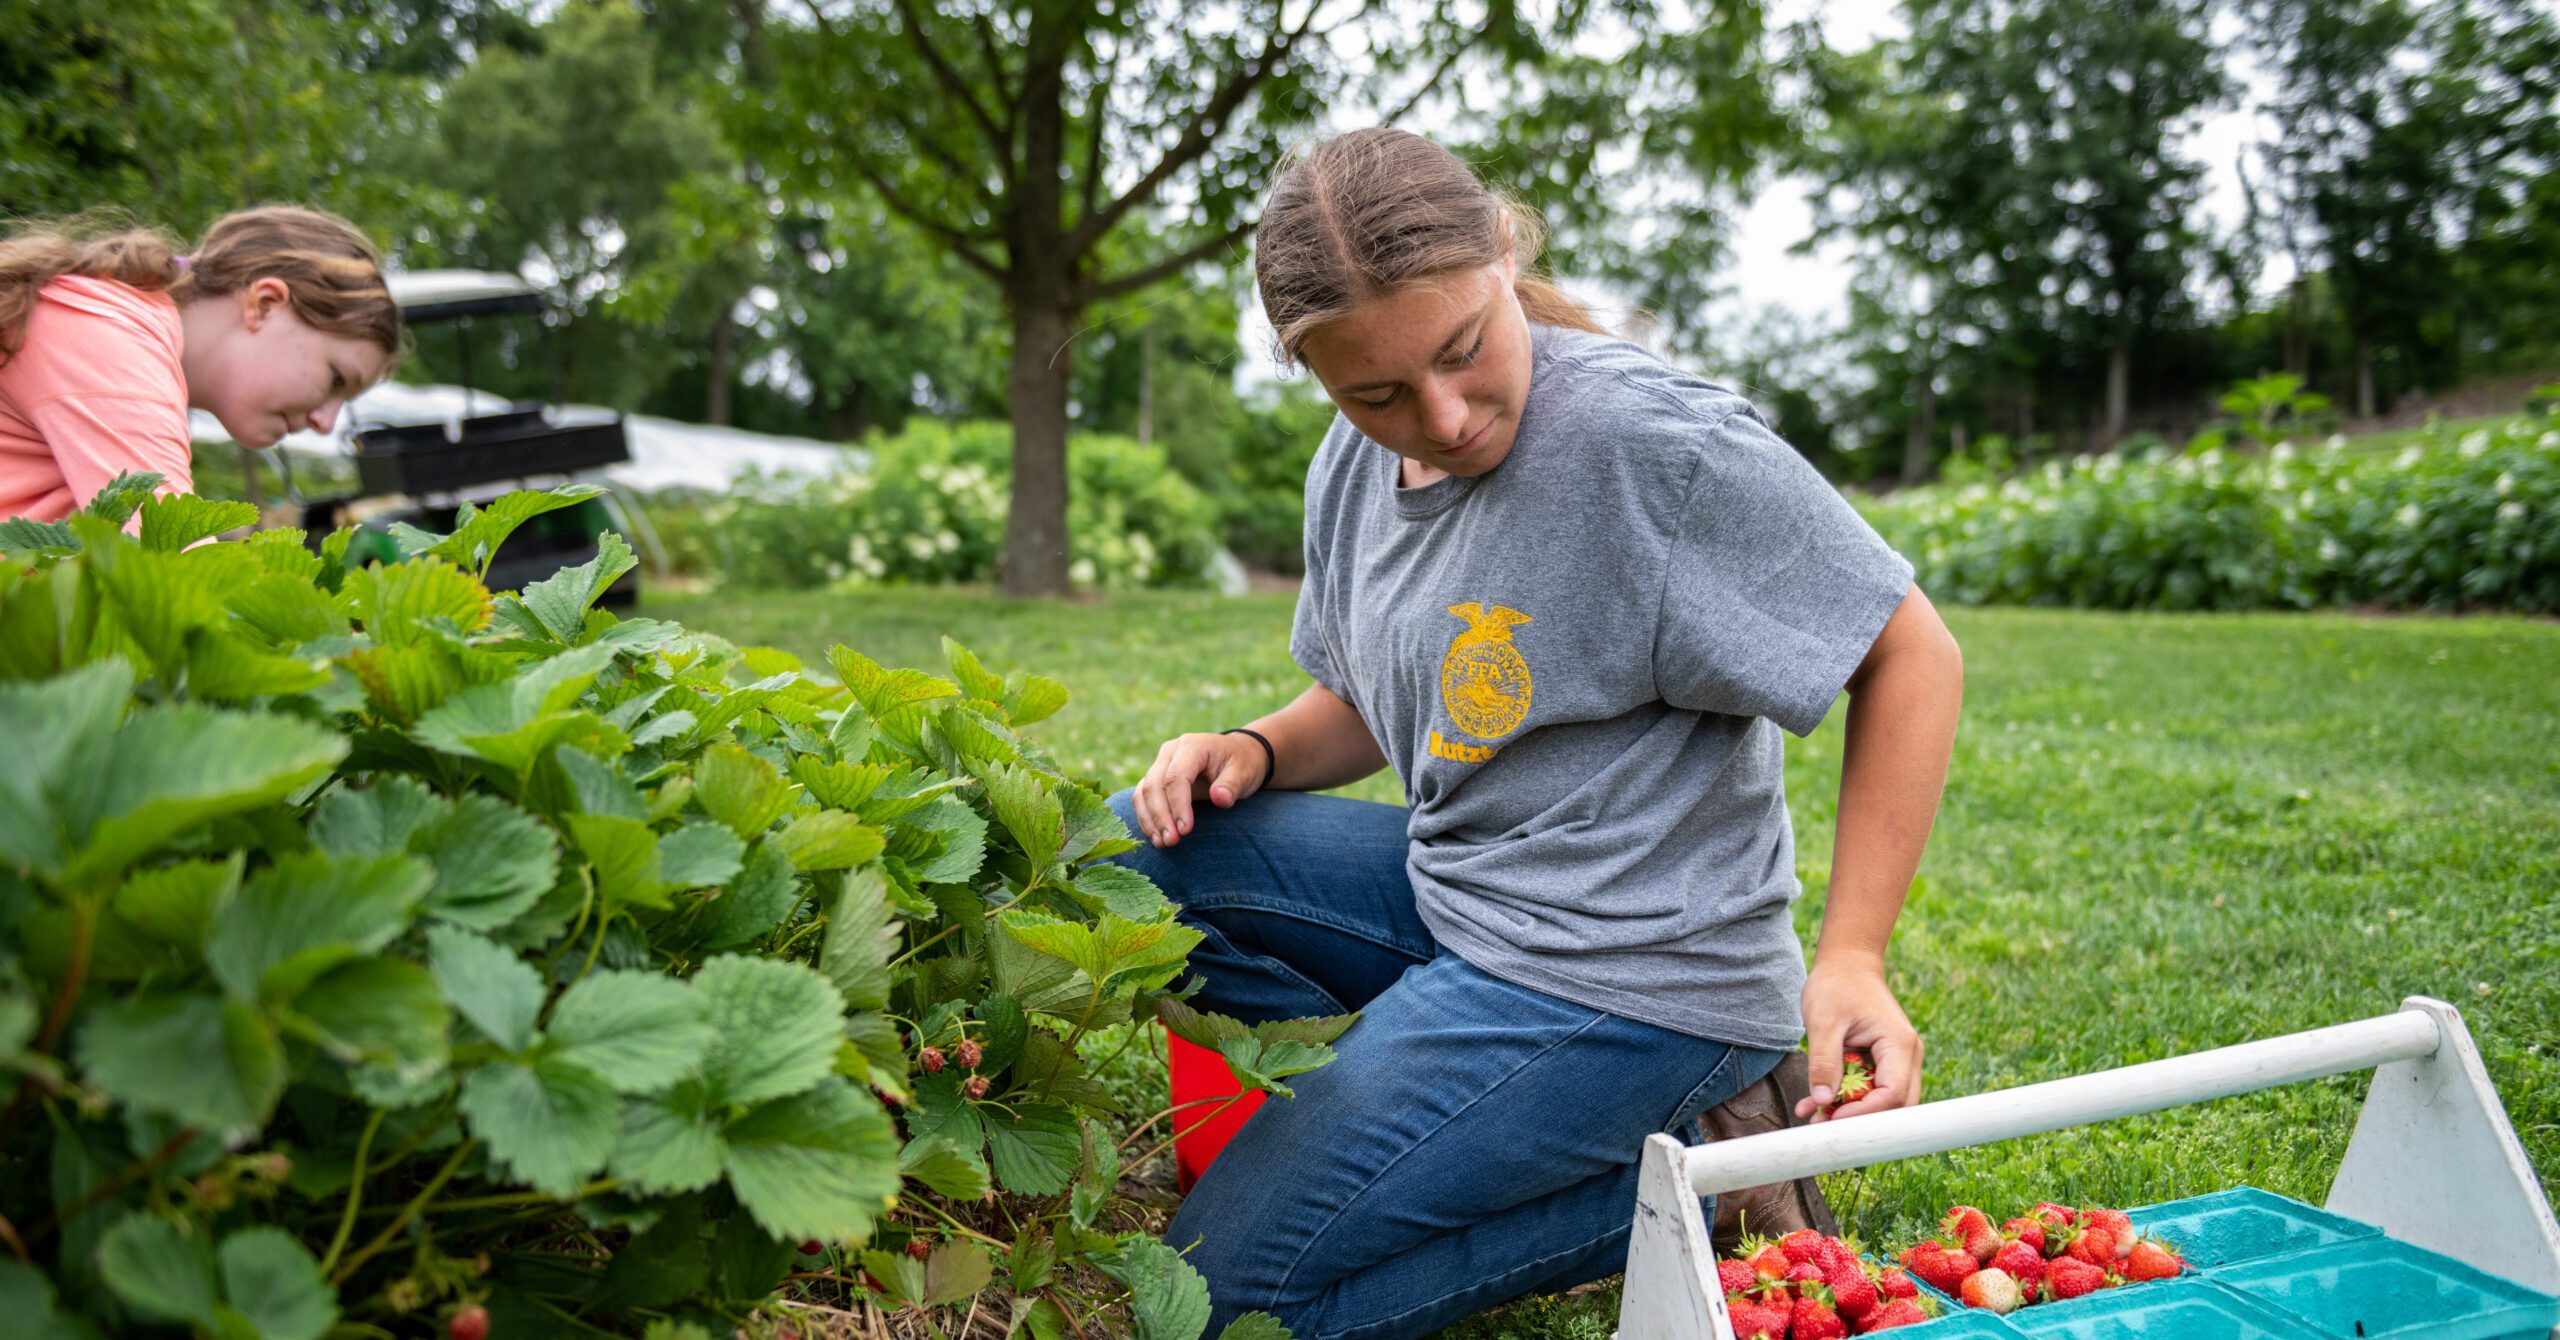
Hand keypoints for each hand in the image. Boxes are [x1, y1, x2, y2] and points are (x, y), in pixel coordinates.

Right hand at [1131, 731, 1268, 847]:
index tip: (1185, 830)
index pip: (1176, 776)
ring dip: (1150, 819)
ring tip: (1162, 843)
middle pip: (1154, 785)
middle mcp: (1171, 752)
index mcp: (1192, 746)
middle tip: (1171, 842)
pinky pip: (1143, 797)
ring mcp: (1161, 764)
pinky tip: (1156, 837)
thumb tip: (1219, 798)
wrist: (1237, 754)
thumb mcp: (1244, 772)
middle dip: (1160, 816)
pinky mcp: (1157, 778)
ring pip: (1144, 792)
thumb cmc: (1241, 764)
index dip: (1178, 805)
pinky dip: (1147, 817)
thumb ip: (1232, 785)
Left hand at [1796, 955, 1921, 1121]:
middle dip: (1861, 1120)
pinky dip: (1846, 1099)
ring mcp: (1897, 1060)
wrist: (1847, 963)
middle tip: (1823, 1126)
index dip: (1865, 1112)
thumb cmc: (1837, 985)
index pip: (1893, 1093)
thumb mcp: (1823, 1022)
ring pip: (1882, 1101)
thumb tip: (1823, 1101)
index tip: (1832, 1117)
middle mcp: (1906, 1055)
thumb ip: (1824, 1062)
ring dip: (1850, 1112)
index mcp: (1898, 1044)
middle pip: (1896, 1105)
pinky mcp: (1883, 1062)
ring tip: (1813, 1117)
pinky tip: (1815, 1103)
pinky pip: (1870, 1089)